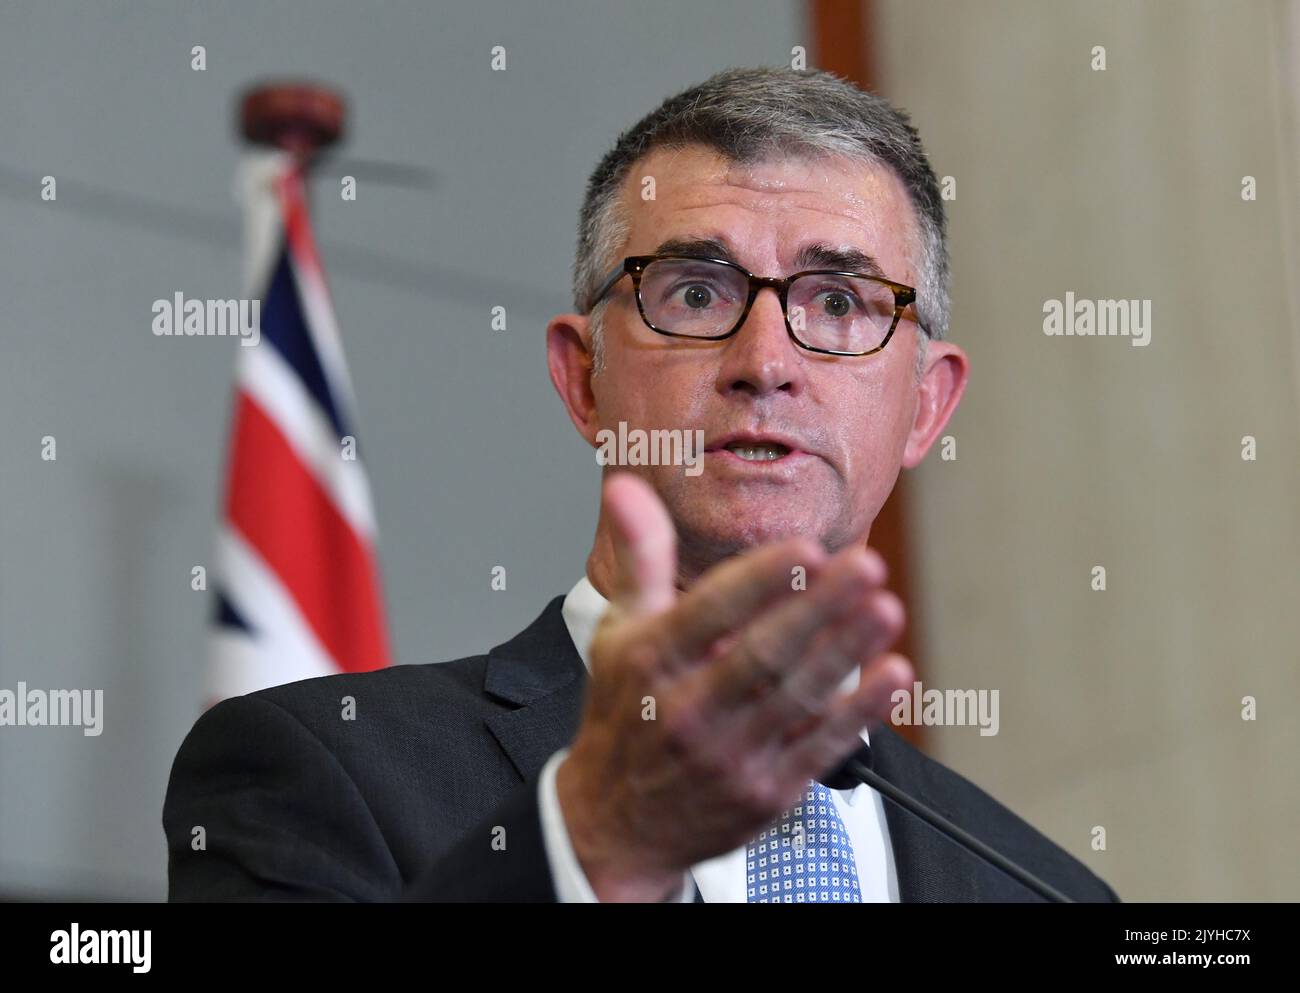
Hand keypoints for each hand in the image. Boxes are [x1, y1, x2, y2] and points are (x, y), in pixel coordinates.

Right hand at [555, 472, 913, 900]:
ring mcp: (728, 755)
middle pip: (761, 654)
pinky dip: (859, 713)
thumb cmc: (624, 714)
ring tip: (886, 608)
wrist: (617, 825)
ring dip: (846, 652)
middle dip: (818, 610)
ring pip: (796, 698)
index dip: (759, 581)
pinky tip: (893, 676)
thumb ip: (639, 557)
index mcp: (651, 662)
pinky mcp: (765, 791)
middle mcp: (687, 710)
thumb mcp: (619, 632)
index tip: (805, 550)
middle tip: (867, 566)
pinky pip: (819, 747)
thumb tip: (627, 487)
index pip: (708, 614)